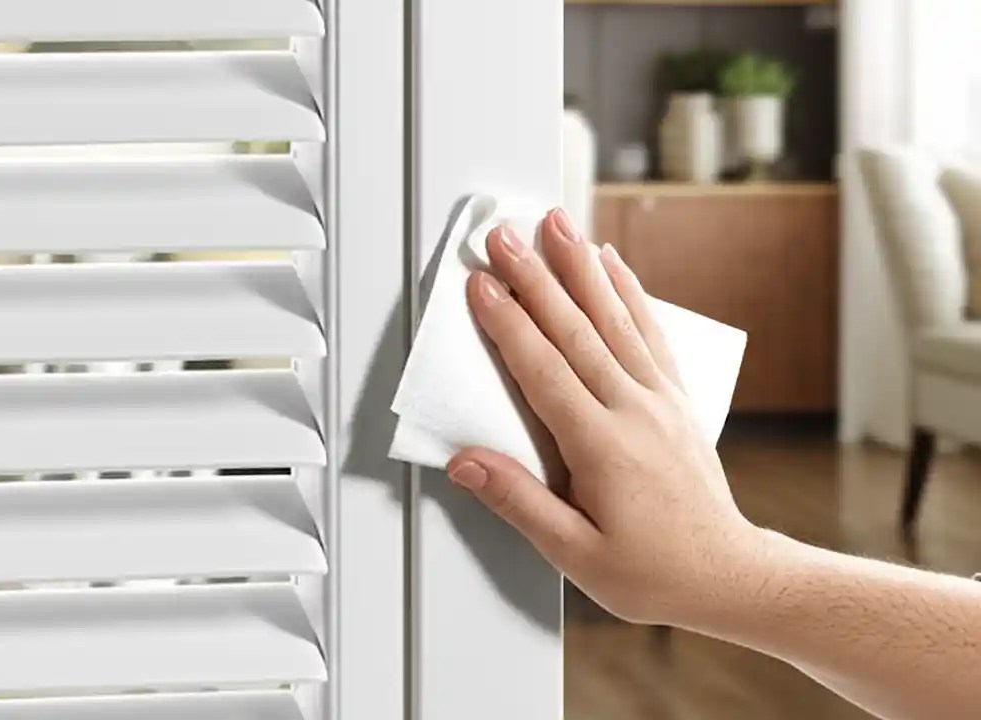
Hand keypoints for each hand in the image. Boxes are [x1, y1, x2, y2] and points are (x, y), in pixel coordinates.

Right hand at [447, 208, 765, 627]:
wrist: (730, 575)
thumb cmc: (654, 572)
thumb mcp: (575, 554)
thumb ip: (519, 502)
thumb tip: (466, 463)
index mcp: (602, 446)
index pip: (544, 370)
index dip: (507, 323)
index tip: (480, 284)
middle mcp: (634, 410)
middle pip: (574, 329)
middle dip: (534, 275)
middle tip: (505, 234)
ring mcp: (659, 399)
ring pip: (613, 317)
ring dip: (580, 266)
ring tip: (558, 223)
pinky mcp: (675, 399)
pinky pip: (650, 331)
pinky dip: (629, 291)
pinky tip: (612, 263)